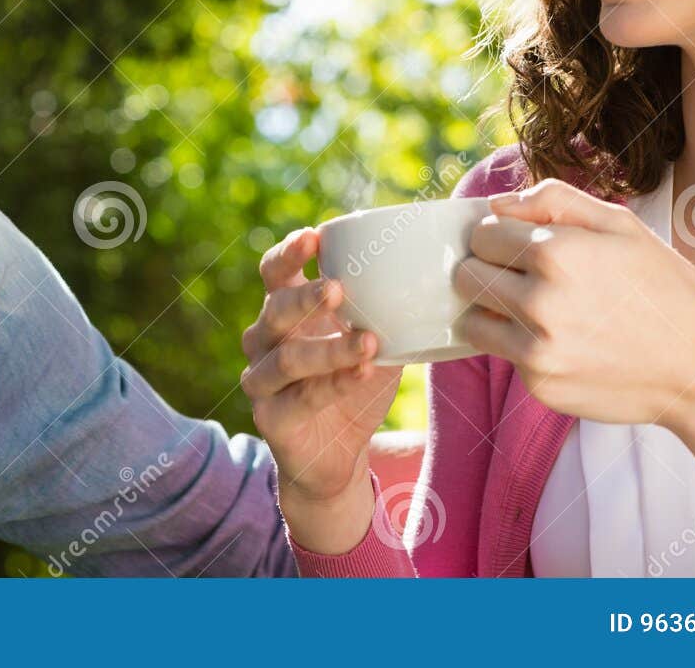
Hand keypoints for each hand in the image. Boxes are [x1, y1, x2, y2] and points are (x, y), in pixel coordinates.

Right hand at [241, 228, 399, 551]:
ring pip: (287, 359)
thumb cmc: (354, 383)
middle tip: (339, 287)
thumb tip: (433, 272)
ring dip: (329, 348)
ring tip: (368, 341)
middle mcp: (263, 341)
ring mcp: (262, 381)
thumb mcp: (373, 340)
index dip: (288, 254)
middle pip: (275, 310)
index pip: (273, 272)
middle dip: (306, 298)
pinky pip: (303, 397)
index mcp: (284, 312)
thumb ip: (385, 310)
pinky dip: (336, 383)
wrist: (337, 456)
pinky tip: (365, 372)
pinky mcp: (271, 419)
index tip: (314, 238)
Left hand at [453, 179, 694, 428]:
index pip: (482, 234)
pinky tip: (561, 342)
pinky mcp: (540, 386)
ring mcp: (537, 350)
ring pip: (472, 320)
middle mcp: (539, 302)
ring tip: (530, 309)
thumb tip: (497, 206)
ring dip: (491, 311)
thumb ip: (553, 200)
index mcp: (555, 252)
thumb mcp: (620, 224)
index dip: (498, 236)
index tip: (517, 244)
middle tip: (519, 276)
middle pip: (466, 275)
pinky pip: (504, 357)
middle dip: (486, 270)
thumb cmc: (664, 288)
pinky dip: (520, 347)